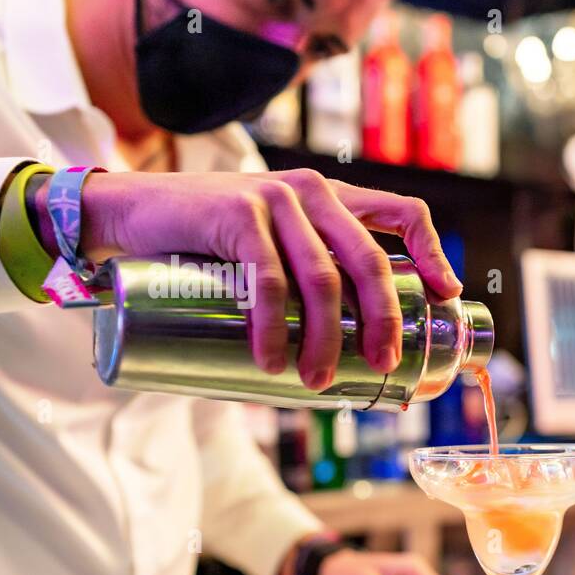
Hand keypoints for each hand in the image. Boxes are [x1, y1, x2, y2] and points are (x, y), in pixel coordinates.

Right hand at [36, 169, 462, 388]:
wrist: (130, 213)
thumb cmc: (212, 245)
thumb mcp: (274, 249)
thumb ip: (311, 280)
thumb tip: (359, 363)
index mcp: (333, 201)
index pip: (404, 212)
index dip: (433, 253)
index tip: (444, 296)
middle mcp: (313, 193)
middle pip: (371, 262)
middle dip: (384, 321)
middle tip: (383, 366)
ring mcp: (276, 198)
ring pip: (322, 279)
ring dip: (325, 340)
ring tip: (317, 382)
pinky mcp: (237, 213)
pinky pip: (269, 279)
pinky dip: (273, 327)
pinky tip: (271, 361)